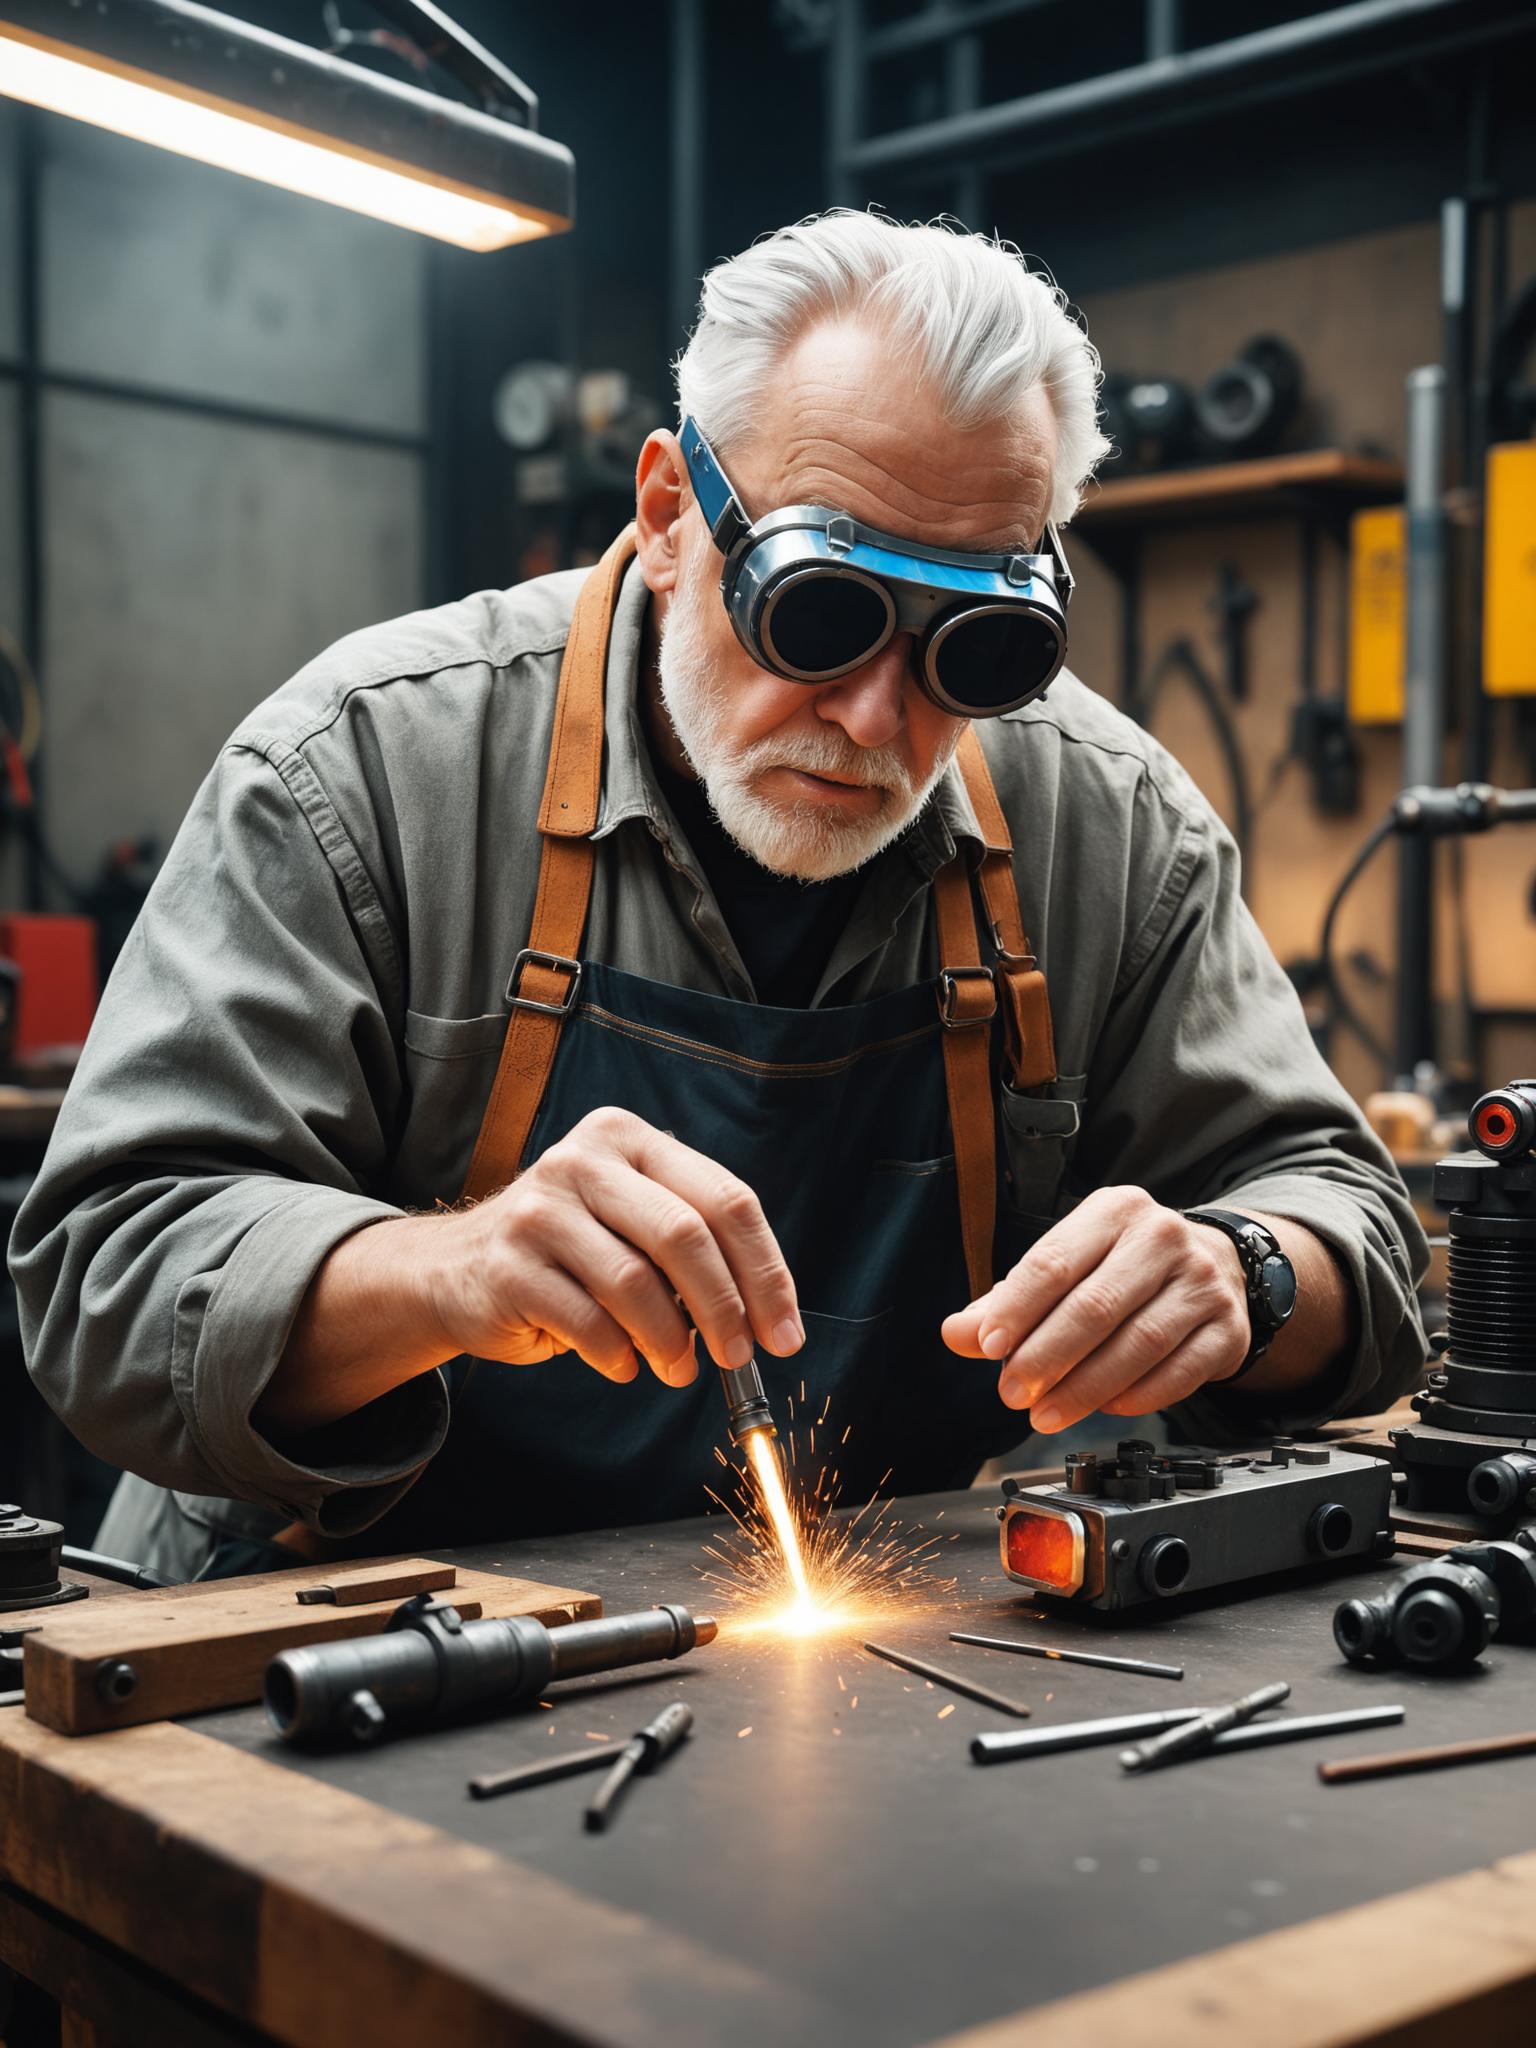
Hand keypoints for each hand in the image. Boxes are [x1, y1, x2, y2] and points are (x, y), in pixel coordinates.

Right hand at [425, 1106, 803, 1388]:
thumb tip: (769, 1319)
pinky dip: (620, 1356)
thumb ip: (694, 1247)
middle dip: (727, 1308)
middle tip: (741, 1358)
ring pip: (637, 1283)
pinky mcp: (508, 1264)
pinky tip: (624, 1364)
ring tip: (679, 1369)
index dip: (766, 1271)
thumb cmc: (571, 1252)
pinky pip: (589, 1323)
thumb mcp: (632, 1222)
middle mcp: (583, 1161)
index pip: (724, 1198)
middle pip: (685, 1235)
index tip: (785, 1331)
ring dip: (672, 1342)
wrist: (454, 1269)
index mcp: (628, 1139)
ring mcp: (540, 1210)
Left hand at [940, 1187, 1249, 1430]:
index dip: (1017, 1308)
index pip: (1055, 1262)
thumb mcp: (1066, 1265)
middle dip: (1046, 1357)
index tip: (990, 1347)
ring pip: (1138, 1343)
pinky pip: (1179, 1372)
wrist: (1214, 1266)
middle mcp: (1163, 1238)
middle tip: (1012, 1393)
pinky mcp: (1226, 1328)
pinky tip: (1105, 1408)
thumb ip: (1008, 1301)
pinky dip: (1137, 1396)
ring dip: (1085, 1388)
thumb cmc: (1123, 1266)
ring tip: (1046, 1413)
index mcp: (1114, 1211)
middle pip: (1096, 1306)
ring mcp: (1202, 1282)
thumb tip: (958, 1333)